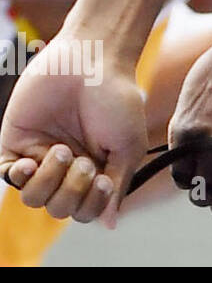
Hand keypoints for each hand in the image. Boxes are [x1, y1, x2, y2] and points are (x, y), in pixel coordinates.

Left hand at [0, 34, 145, 226]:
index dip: (92, 204)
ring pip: (32, 199)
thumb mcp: (128, 145)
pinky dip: (19, 176)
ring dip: (49, 180)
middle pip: (59, 209)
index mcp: (95, 170)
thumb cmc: (116, 98)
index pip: (86, 210)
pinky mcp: (15, 142)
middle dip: (72, 190)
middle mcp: (66, 168)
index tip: (102, 180)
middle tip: (83, 160)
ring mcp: (39, 156)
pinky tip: (31, 161)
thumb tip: (110, 223)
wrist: (91, 60)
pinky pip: (7, 176)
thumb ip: (118, 184)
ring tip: (61, 150)